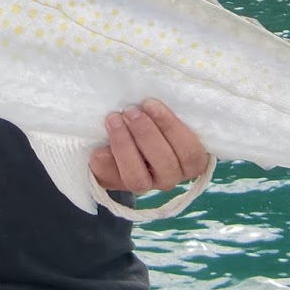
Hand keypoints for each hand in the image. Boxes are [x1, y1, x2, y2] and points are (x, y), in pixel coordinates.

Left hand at [90, 98, 210, 194]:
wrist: (124, 135)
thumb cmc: (154, 119)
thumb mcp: (164, 115)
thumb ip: (162, 112)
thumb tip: (150, 106)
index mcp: (191, 162)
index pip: (191, 153)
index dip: (171, 127)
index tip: (150, 104)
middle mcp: (171, 177)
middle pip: (165, 164)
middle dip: (146, 134)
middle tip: (130, 110)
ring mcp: (145, 185)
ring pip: (138, 179)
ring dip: (124, 146)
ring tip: (114, 120)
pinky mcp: (119, 186)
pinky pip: (111, 180)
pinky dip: (104, 163)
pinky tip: (99, 146)